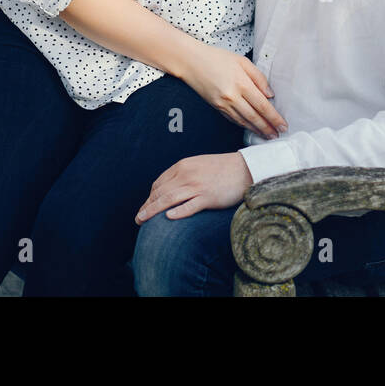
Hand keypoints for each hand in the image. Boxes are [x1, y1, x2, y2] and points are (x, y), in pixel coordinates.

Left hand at [134, 152, 251, 222]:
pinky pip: (188, 207)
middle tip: (138, 218)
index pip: (159, 183)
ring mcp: (197, 186)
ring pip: (168, 200)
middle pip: (160, 193)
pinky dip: (176, 212)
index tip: (145, 207)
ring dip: (152, 211)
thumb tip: (169, 188)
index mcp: (183, 166)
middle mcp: (187, 175)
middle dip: (146, 206)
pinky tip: (168, 218)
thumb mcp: (199, 165)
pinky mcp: (208, 197)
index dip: (149, 197)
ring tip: (142, 220)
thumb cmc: (223, 169)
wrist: (246, 168)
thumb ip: (183, 174)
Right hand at [178, 42, 286, 138]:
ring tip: (267, 135)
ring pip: (243, 121)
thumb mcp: (243, 61)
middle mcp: (233, 97)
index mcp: (242, 84)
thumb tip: (270, 95)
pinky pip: (233, 119)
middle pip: (254, 117)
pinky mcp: (216, 107)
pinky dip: (244, 125)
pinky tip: (251, 128)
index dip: (274, 118)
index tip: (283, 125)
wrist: (191, 62)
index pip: (263, 106)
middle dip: (267, 128)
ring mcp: (223, 104)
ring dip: (256, 130)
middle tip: (278, 135)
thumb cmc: (217, 58)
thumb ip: (259, 78)